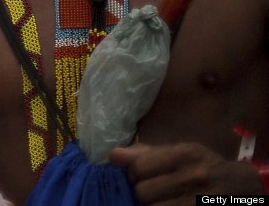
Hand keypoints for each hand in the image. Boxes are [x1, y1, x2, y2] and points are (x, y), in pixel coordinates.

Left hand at [109, 142, 263, 205]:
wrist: (242, 187)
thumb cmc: (205, 166)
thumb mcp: (181, 153)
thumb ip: (146, 154)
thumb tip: (112, 156)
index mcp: (185, 154)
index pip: (139, 167)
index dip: (134, 174)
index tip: (140, 177)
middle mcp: (194, 176)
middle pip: (143, 192)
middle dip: (143, 194)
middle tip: (153, 192)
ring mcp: (200, 201)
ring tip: (163, 201)